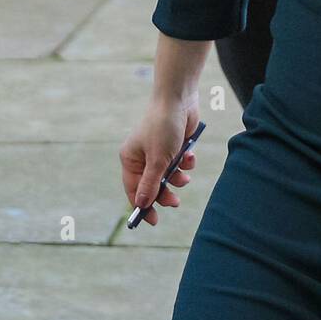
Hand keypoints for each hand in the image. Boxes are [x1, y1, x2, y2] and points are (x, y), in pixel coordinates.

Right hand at [119, 93, 198, 226]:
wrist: (180, 98)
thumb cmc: (163, 127)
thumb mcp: (157, 160)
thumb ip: (150, 183)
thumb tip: (141, 204)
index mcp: (130, 159)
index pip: (133, 190)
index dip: (143, 206)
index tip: (153, 220)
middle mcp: (142, 156)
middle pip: (152, 185)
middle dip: (164, 193)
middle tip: (176, 202)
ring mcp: (159, 151)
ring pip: (168, 176)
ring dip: (177, 178)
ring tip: (184, 176)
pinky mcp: (175, 145)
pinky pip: (179, 162)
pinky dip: (185, 162)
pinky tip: (189, 155)